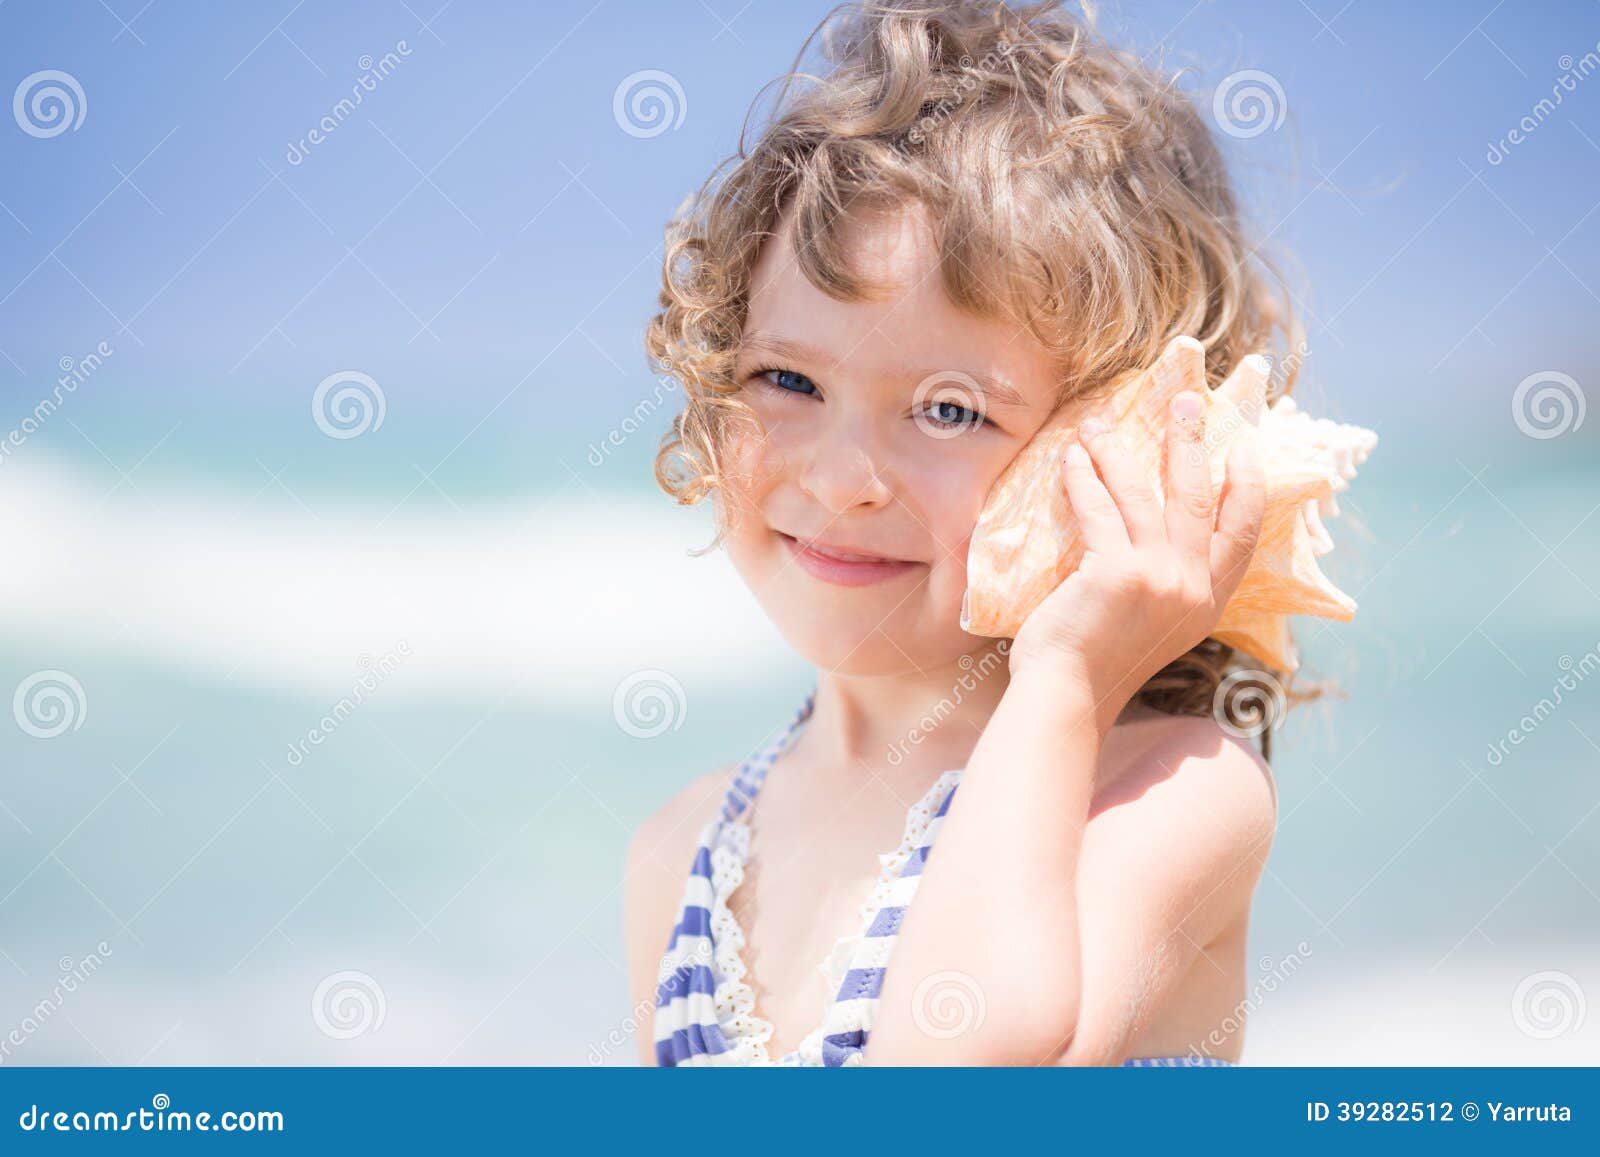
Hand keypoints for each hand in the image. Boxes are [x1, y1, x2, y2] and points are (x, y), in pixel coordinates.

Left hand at [1008, 388, 1265, 734]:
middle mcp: (1192, 588)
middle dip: (1192, 442)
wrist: (1067, 697)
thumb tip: (1165, 534)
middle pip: (1201, 497)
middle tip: (1186, 400)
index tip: (1244, 446)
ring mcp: (1158, 579)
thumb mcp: (1157, 626)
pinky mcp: (1116, 574)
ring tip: (1099, 421)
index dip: (1248, 484)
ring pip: (1144, 494)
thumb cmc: (1100, 661)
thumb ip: (1173, 586)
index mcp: (1209, 602)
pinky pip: (1099, 508)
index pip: (1244, 533)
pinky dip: (1083, 478)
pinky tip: (1071, 458)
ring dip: (1120, 450)